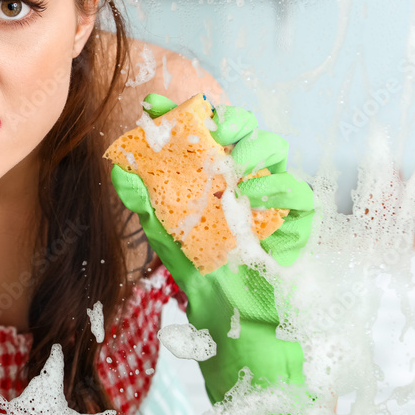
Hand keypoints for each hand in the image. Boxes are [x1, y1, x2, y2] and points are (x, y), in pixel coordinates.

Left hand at [111, 94, 315, 414]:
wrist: (226, 309)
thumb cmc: (196, 264)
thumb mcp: (162, 230)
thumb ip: (142, 199)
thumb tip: (118, 168)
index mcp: (213, 168)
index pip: (203, 128)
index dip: (182, 111)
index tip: (156, 105)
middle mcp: (243, 171)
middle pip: (246, 126)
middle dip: (230, 119)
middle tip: (214, 129)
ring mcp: (271, 190)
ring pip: (274, 147)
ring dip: (253, 148)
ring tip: (234, 166)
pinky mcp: (296, 216)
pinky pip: (296, 190)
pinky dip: (276, 188)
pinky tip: (251, 198)